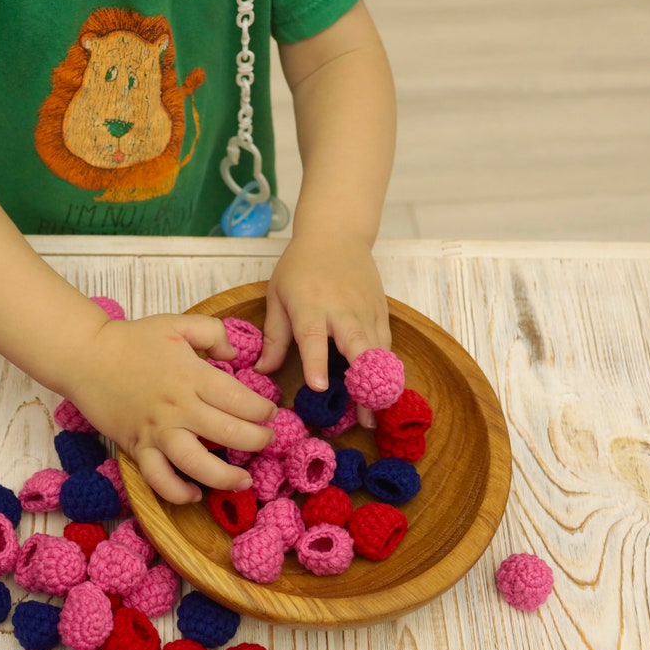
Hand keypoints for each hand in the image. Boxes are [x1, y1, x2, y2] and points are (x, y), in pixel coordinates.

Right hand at [64, 314, 277, 503]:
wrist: (86, 356)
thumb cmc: (133, 340)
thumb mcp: (178, 323)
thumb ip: (214, 332)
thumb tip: (236, 353)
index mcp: (193, 376)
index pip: (241, 400)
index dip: (263, 410)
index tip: (270, 413)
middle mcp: (179, 408)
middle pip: (229, 433)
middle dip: (258, 441)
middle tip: (267, 440)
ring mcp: (157, 431)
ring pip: (197, 464)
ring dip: (226, 477)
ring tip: (244, 481)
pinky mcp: (137, 447)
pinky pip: (158, 478)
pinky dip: (177, 492)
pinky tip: (194, 494)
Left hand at [255, 235, 390, 426]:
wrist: (337, 233)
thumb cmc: (301, 266)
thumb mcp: (277, 295)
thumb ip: (274, 336)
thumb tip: (262, 371)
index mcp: (311, 305)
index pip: (314, 337)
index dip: (317, 363)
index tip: (319, 387)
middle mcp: (343, 310)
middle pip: (359, 348)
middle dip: (364, 383)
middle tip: (364, 416)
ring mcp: (367, 311)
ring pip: (379, 351)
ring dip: (380, 383)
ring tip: (376, 414)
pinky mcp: (382, 312)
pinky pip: (386, 345)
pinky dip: (386, 368)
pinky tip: (382, 391)